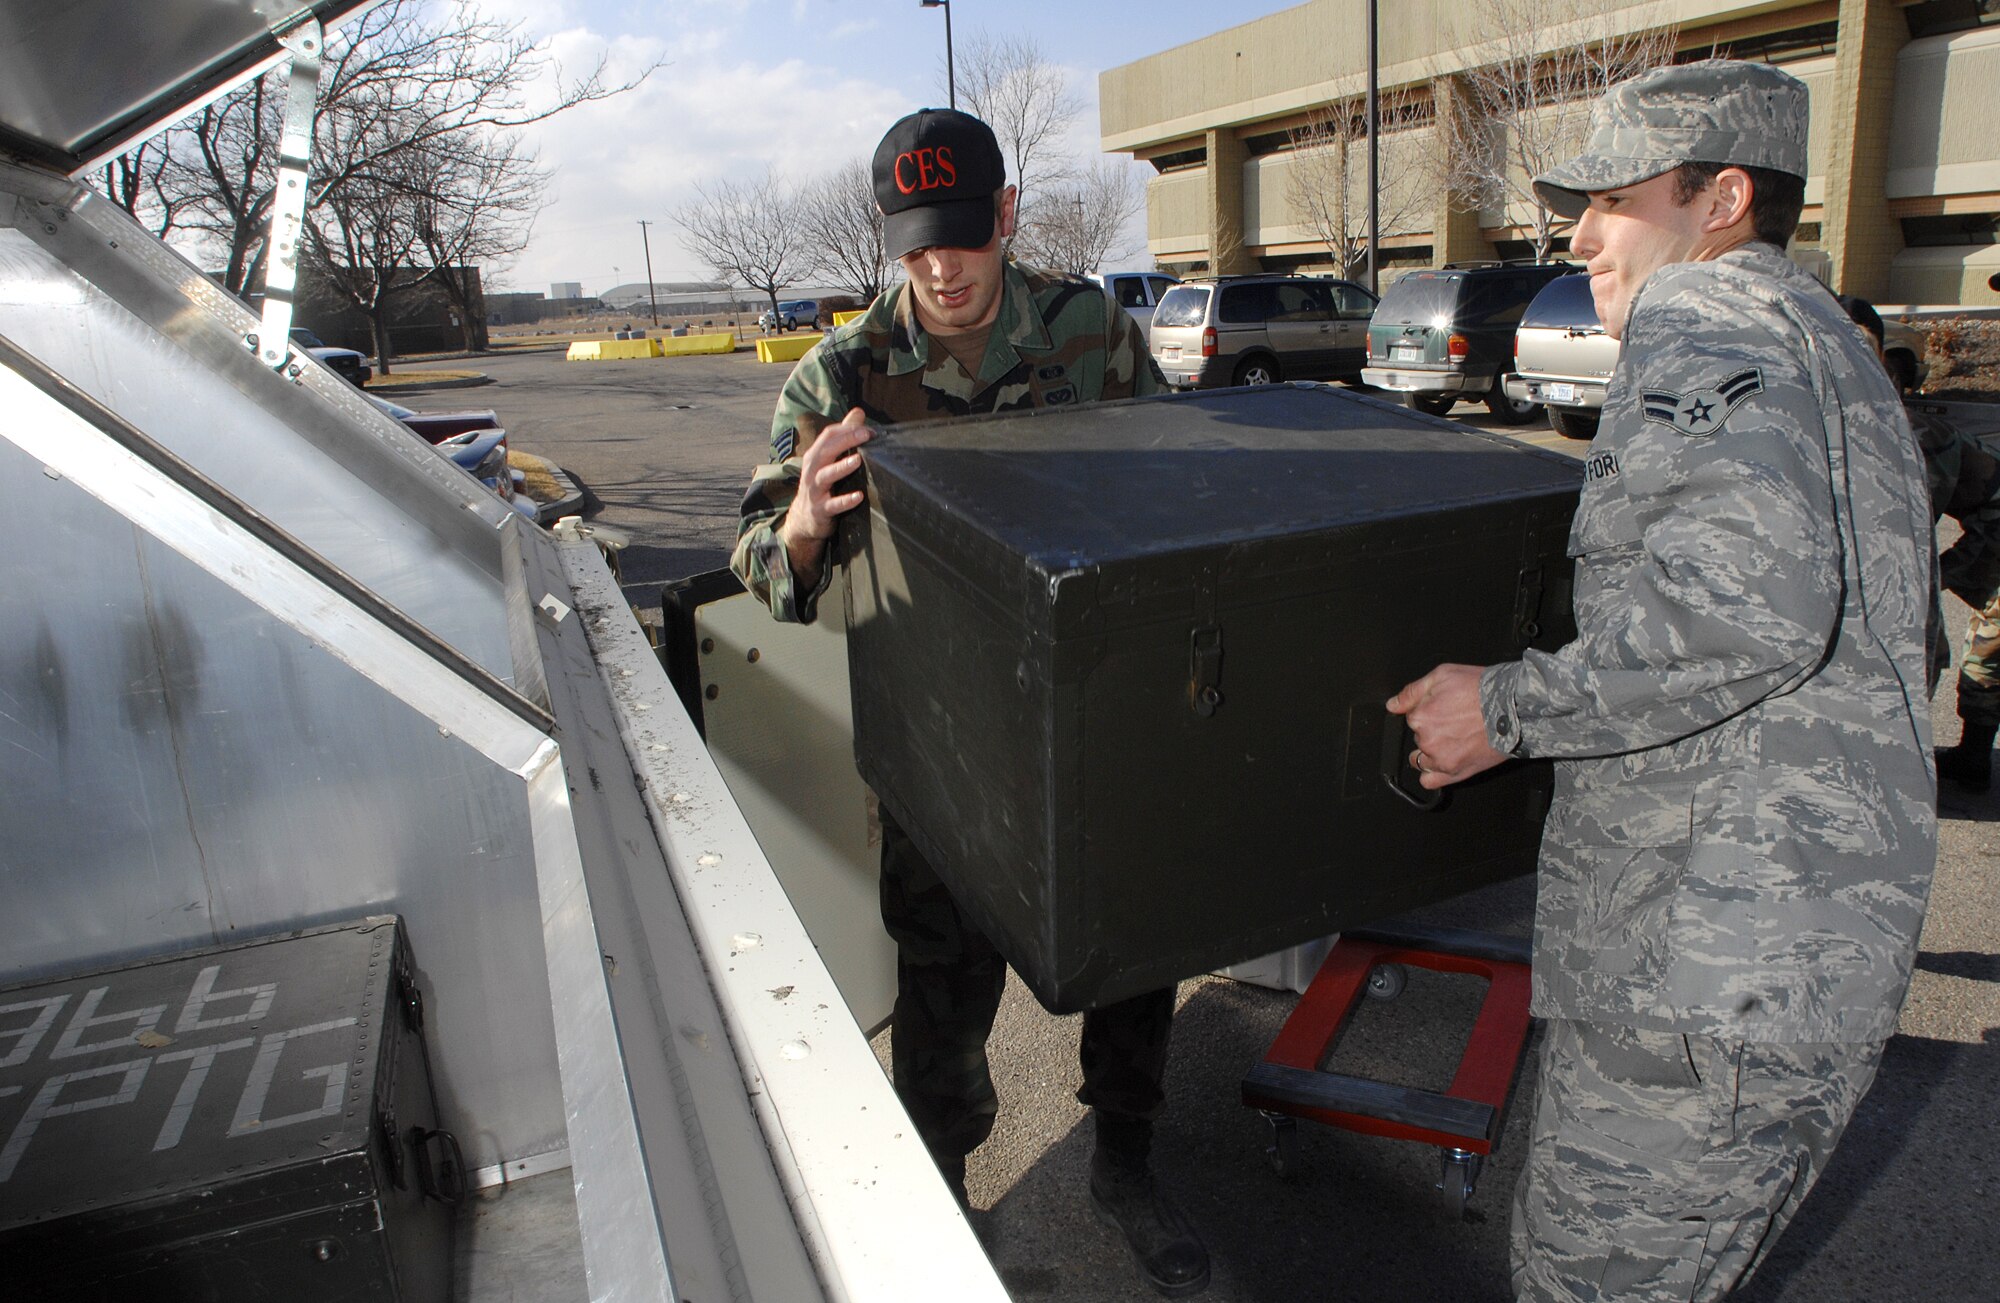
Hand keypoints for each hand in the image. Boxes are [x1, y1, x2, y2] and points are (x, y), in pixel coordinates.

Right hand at [778, 407, 871, 583]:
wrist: (803, 519)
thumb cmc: (820, 484)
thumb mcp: (828, 459)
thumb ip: (843, 435)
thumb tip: (858, 412)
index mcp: (815, 456)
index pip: (828, 435)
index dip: (848, 429)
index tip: (869, 430)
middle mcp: (812, 470)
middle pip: (826, 451)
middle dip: (846, 441)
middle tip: (866, 435)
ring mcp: (814, 490)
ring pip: (826, 476)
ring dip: (841, 467)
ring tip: (858, 460)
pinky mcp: (820, 510)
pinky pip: (833, 505)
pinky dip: (845, 500)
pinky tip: (858, 496)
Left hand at [1385, 664, 1506, 789]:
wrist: (1514, 707)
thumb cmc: (1483, 690)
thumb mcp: (1443, 675)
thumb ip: (1412, 691)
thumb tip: (1393, 704)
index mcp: (1421, 716)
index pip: (1412, 716)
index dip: (1427, 710)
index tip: (1443, 708)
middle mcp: (1428, 740)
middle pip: (1419, 737)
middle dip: (1431, 730)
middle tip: (1454, 721)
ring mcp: (1441, 759)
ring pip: (1422, 759)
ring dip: (1431, 751)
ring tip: (1453, 739)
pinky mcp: (1455, 772)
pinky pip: (1430, 781)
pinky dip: (1432, 774)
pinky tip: (1442, 762)